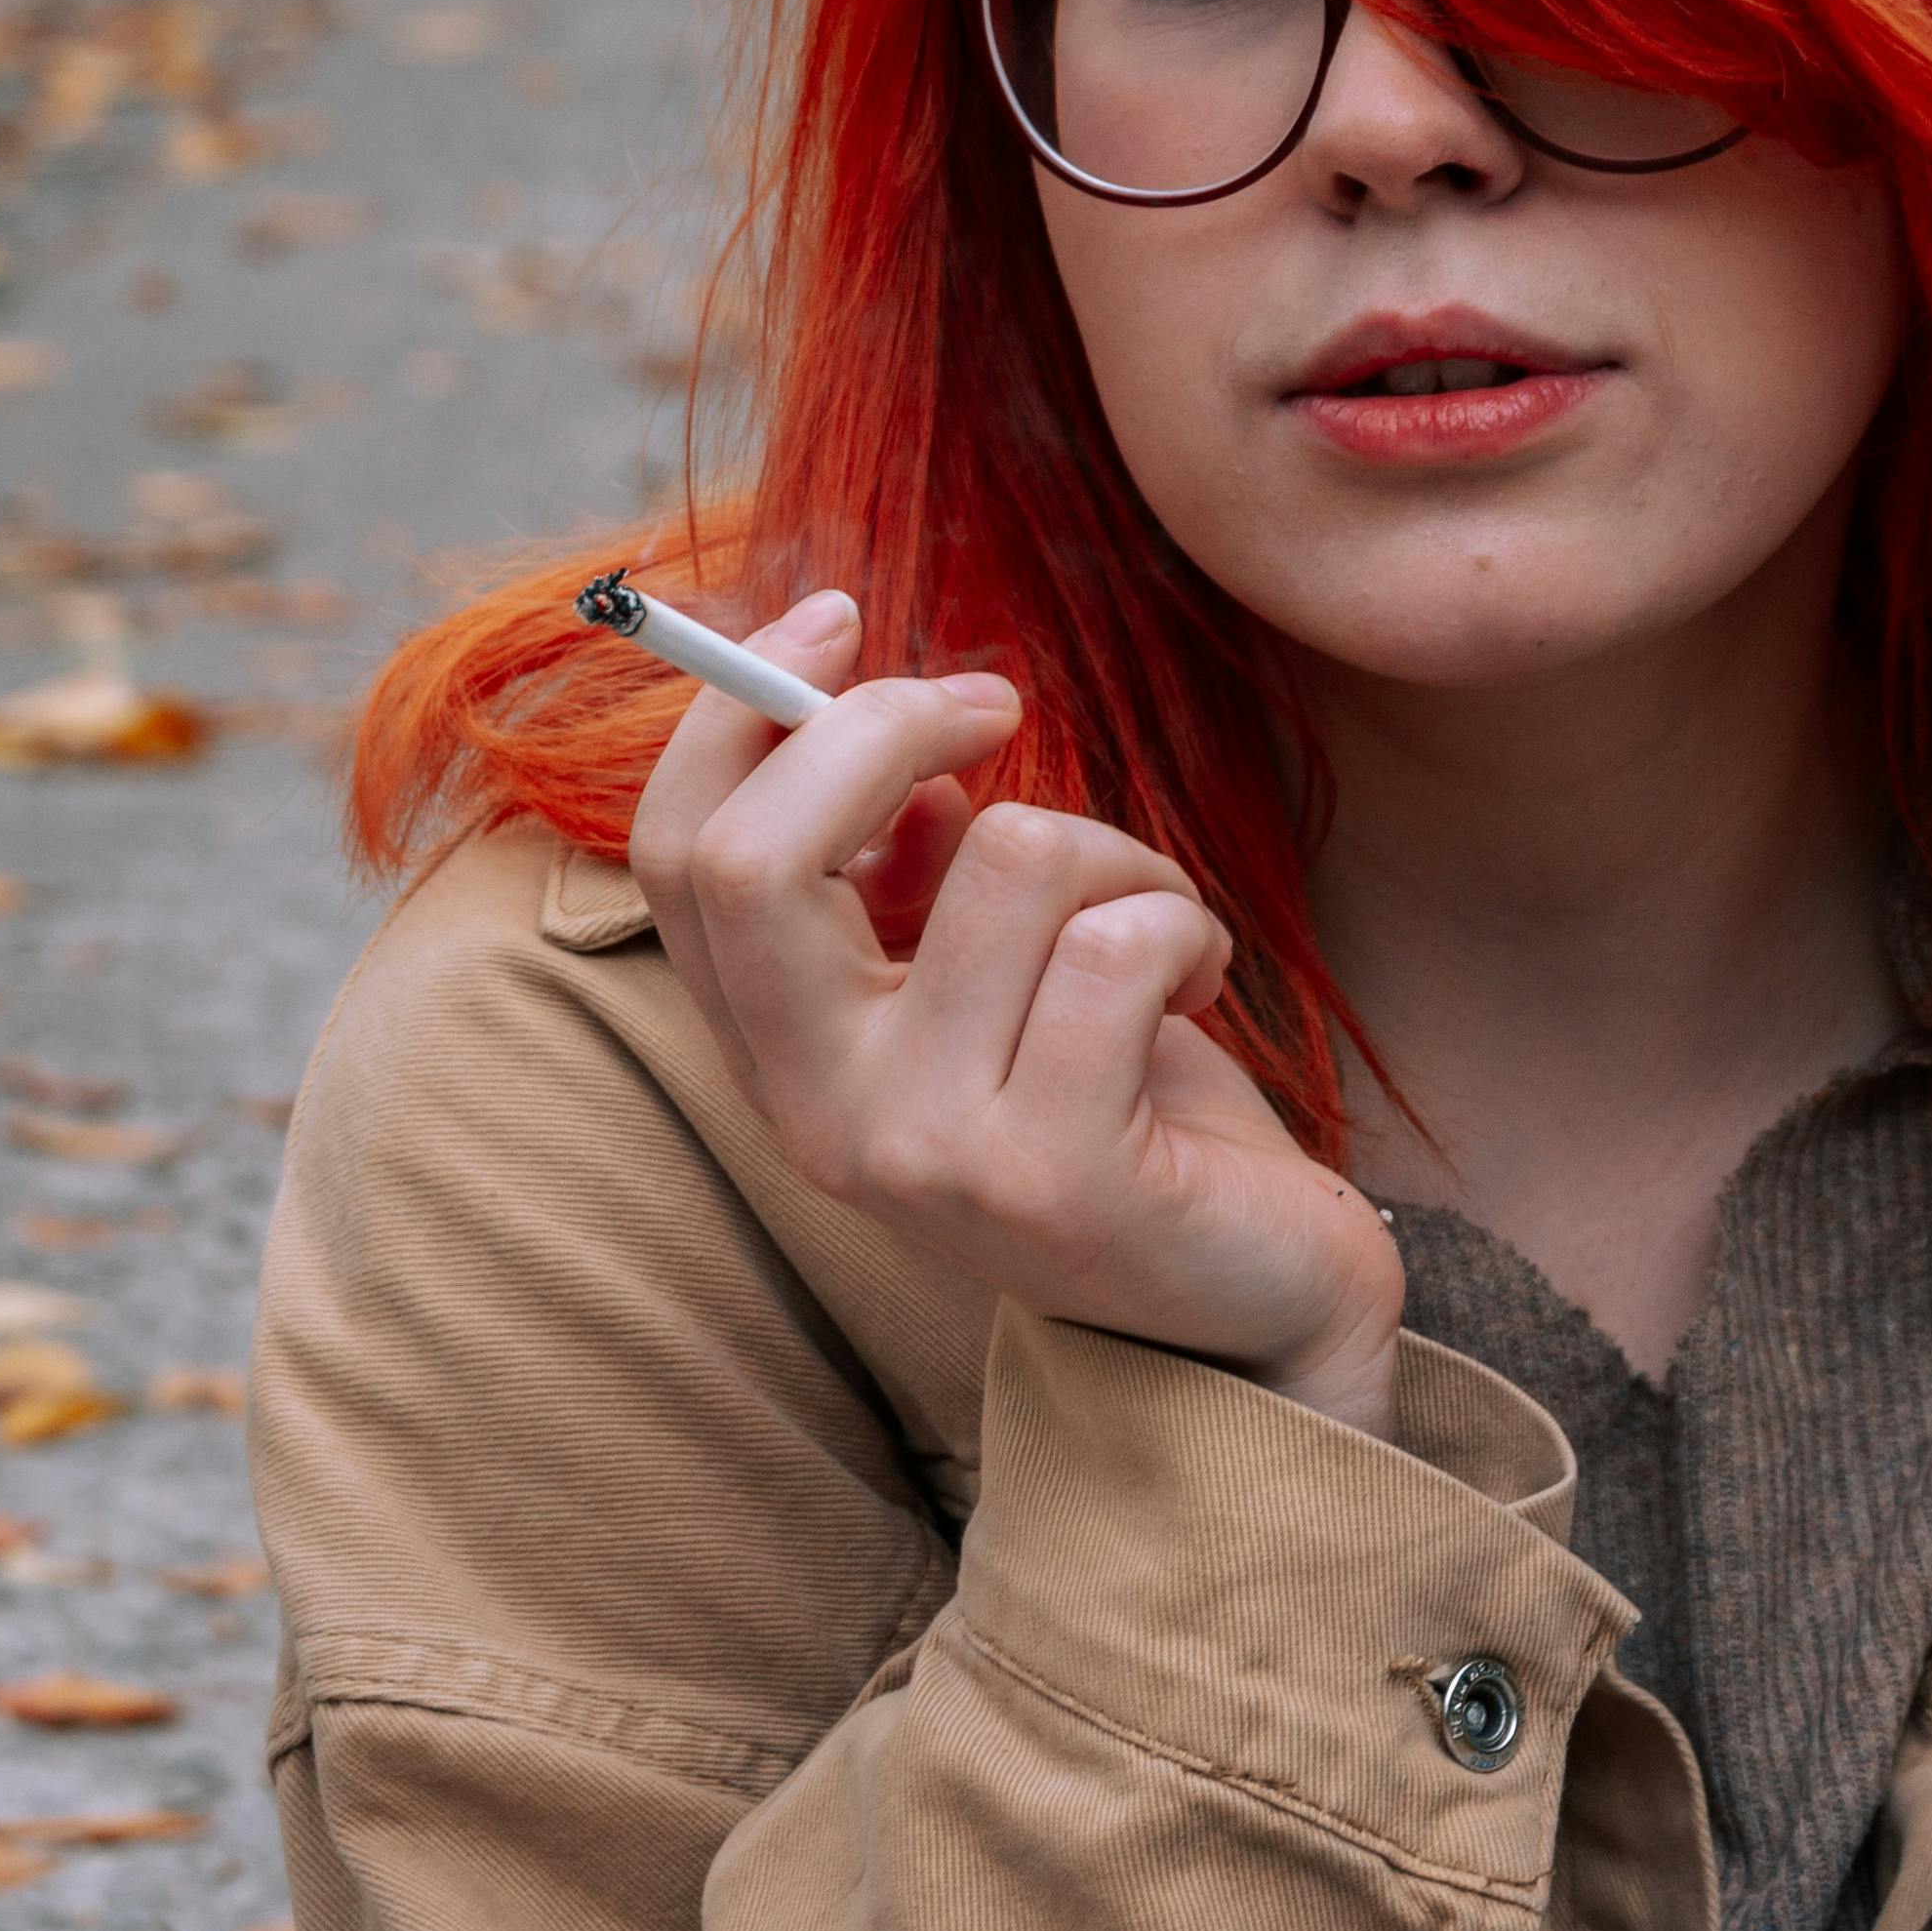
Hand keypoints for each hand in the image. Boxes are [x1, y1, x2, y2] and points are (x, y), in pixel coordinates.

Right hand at [629, 592, 1402, 1436]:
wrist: (1252, 1310)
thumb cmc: (1126, 1108)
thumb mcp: (996, 976)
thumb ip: (914, 878)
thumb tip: (890, 742)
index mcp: (784, 1055)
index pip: (678, 859)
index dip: (735, 710)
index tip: (833, 620)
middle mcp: (821, 1118)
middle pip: (761, 860)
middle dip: (887, 725)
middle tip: (995, 708)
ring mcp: (927, 1158)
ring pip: (1003, 858)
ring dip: (1117, 850)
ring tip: (1154, 927)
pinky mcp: (1053, 1179)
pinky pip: (1119, 943)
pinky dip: (1188, 925)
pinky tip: (1200, 990)